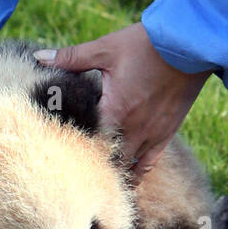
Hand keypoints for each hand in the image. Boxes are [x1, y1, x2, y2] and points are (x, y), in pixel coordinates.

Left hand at [34, 22, 211, 179]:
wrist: (188, 44)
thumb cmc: (144, 45)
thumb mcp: (105, 48)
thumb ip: (71, 57)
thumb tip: (39, 57)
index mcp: (114, 111)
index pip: (86, 141)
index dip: (69, 150)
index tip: (53, 156)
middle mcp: (133, 129)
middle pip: (106, 161)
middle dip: (88, 167)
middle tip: (68, 174)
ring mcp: (151, 135)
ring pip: (127, 167)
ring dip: (110, 172)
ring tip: (92, 183)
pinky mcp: (165, 134)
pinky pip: (149, 165)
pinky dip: (135, 174)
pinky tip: (125, 183)